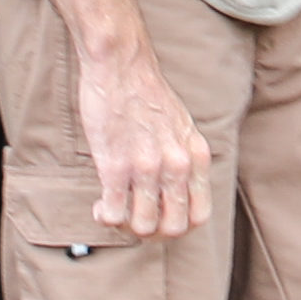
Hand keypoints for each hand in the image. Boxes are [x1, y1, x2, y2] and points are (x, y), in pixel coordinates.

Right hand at [74, 38, 217, 238]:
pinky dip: (106, 217)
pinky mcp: (115, 166)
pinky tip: (100, 207)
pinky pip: (114, 213)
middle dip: (151, 233)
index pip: (199, 215)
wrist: (121, 66)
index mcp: (196, 156)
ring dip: (125, 227)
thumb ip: (184, 158)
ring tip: (114, 211)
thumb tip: (178, 192)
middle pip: (172, 228)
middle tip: (134, 220)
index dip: (178, 227)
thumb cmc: (147, 94)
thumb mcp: (182, 125)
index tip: (160, 220)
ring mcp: (147, 167)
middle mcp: (177, 165)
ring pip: (142, 227)